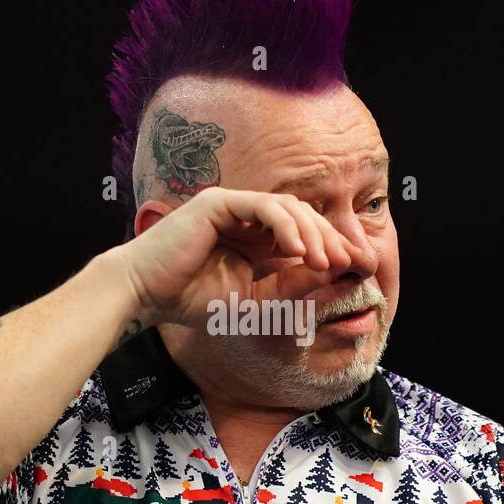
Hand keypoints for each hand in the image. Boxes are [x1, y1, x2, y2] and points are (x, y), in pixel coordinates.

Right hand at [113, 188, 362, 328]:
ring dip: (312, 233)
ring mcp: (232, 206)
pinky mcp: (218, 202)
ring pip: (288, 207)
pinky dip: (285, 225)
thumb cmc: (193, 301)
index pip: (304, 234)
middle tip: (350, 262)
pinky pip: (263, 205)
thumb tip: (334, 273)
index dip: (332, 248)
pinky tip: (299, 251)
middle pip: (303, 217)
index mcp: (256, 239)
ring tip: (325, 261)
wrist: (146, 296)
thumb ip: (293, 286)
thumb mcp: (257, 300)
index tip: (357, 269)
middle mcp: (247, 218)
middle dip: (330, 238)